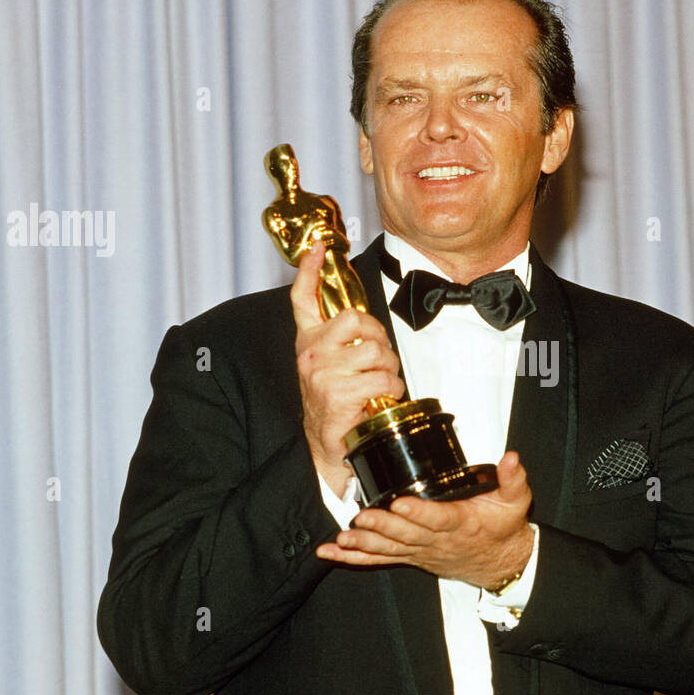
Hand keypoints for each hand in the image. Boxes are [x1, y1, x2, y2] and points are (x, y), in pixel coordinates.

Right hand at [291, 241, 404, 495]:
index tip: (319, 248)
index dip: (310, 271)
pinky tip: (378, 399)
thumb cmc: (336, 403)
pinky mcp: (337, 392)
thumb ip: (344, 342)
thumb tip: (366, 325)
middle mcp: (310, 353)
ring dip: (389, 368)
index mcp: (308, 342)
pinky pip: (382, 378)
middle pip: (357, 320)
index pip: (303, 299)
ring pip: (375, 351)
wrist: (326, 446)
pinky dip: (391, 389)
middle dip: (380, 338)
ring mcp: (322, 372)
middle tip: (379, 359)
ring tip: (380, 383)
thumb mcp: (332, 366)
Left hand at [316, 451, 535, 588]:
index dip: (420, 513)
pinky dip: (354, 557)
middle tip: (363, 517)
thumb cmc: (503, 527)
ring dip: (366, 543)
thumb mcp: (517, 501)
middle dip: (384, 526)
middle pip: (408, 535)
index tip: (401, 503)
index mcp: (462, 522)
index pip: (439, 518)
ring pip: (390, 549)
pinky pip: (379, 559)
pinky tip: (332, 552)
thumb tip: (512, 458)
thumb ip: (514, 479)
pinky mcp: (410, 556)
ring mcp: (421, 551)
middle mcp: (438, 540)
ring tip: (344, 537)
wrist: (500, 562)